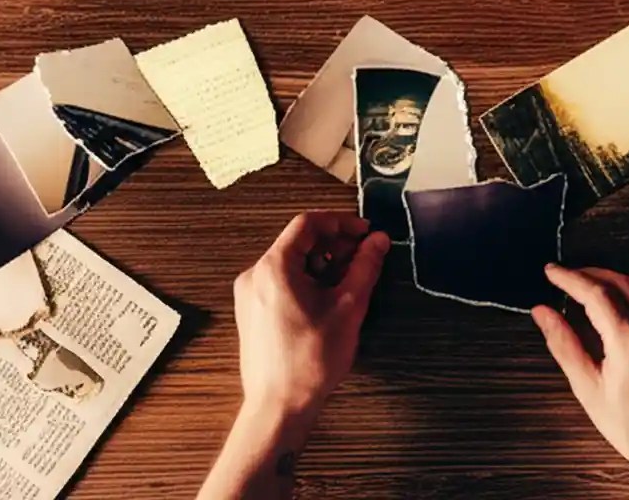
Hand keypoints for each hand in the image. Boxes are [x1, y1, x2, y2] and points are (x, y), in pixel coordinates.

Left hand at [201, 212, 388, 499]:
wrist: (279, 406)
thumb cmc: (311, 359)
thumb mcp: (348, 307)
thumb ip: (365, 267)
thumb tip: (379, 241)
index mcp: (274, 268)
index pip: (307, 224)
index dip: (341, 222)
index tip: (366, 232)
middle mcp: (255, 275)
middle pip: (298, 242)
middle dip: (334, 244)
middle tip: (363, 256)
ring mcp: (249, 295)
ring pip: (291, 262)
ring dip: (322, 263)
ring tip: (350, 281)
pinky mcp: (252, 312)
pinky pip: (281, 281)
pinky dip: (307, 279)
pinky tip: (329, 298)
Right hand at [532, 265, 628, 499]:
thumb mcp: (590, 391)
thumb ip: (564, 345)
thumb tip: (544, 315)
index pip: (596, 292)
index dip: (569, 277)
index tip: (552, 272)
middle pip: (619, 281)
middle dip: (588, 272)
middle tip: (565, 276)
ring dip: (611, 279)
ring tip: (588, 287)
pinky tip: (618, 306)